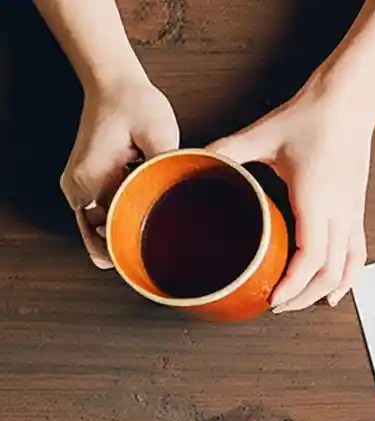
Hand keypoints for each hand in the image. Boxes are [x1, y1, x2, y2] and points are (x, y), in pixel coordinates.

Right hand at [60, 79, 178, 268]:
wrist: (112, 84)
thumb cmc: (135, 104)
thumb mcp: (160, 133)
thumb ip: (166, 165)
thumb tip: (178, 193)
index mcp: (94, 177)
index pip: (111, 229)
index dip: (134, 245)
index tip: (156, 256)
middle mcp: (77, 185)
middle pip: (98, 237)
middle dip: (124, 250)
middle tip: (156, 259)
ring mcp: (75, 185)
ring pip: (92, 230)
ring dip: (116, 238)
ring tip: (146, 248)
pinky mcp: (80, 182)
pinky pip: (92, 215)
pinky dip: (109, 224)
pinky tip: (132, 229)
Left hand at [207, 89, 371, 311]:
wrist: (347, 103)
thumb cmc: (310, 118)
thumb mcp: (261, 134)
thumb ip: (226, 150)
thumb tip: (195, 161)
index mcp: (316, 199)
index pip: (310, 258)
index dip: (293, 285)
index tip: (273, 299)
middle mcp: (339, 212)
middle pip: (329, 273)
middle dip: (304, 296)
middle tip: (277, 305)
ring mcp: (352, 213)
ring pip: (347, 268)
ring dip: (327, 291)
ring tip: (304, 304)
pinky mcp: (357, 210)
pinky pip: (358, 254)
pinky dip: (349, 277)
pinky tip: (337, 291)